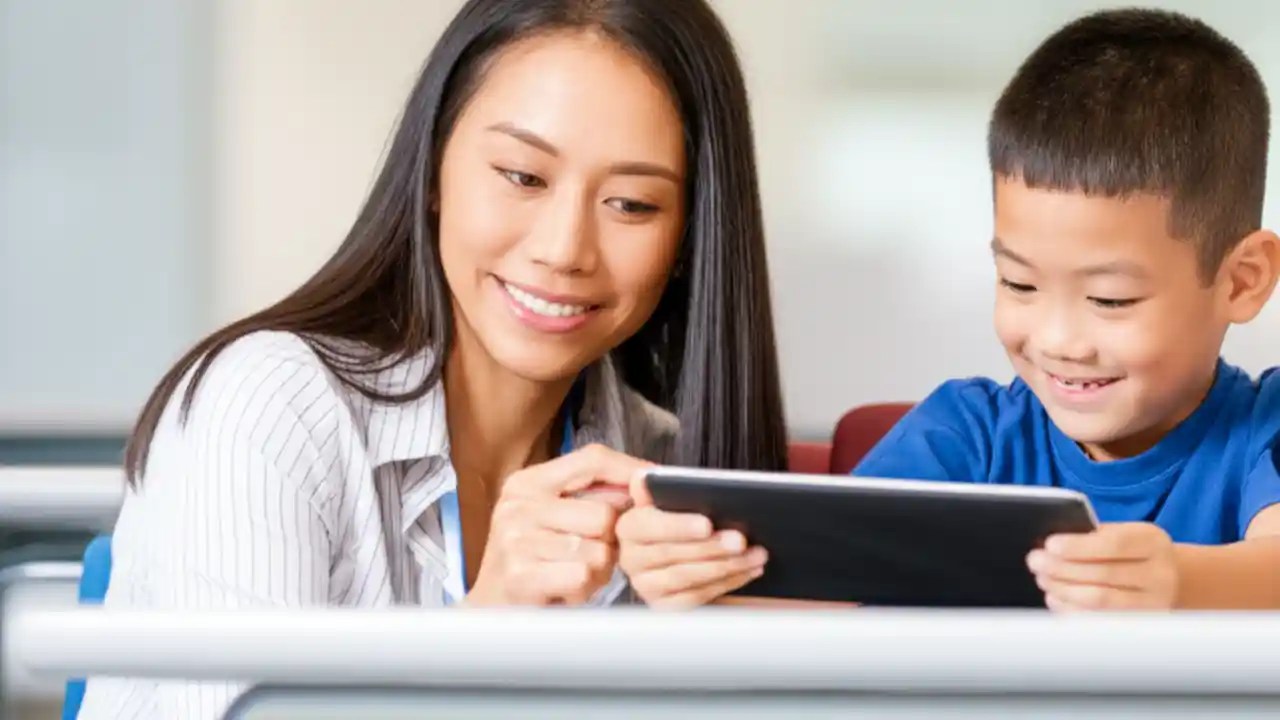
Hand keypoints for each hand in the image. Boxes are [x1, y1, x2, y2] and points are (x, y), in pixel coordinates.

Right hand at [466, 444, 649, 605]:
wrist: (489, 608)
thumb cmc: (532, 561)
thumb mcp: (552, 517)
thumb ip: (591, 495)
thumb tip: (643, 481)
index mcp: (528, 482)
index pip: (591, 460)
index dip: (630, 469)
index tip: (655, 480)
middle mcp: (519, 505)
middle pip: (604, 513)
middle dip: (608, 541)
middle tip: (588, 555)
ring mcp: (516, 540)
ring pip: (599, 550)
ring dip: (597, 571)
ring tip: (573, 574)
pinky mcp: (521, 575)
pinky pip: (583, 576)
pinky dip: (583, 590)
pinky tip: (564, 590)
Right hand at [617, 473, 767, 607]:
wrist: (683, 556)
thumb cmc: (679, 523)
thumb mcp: (668, 502)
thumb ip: (658, 488)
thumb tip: (644, 476)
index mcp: (629, 527)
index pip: (648, 526)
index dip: (678, 525)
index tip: (707, 524)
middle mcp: (631, 558)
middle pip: (670, 553)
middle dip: (710, 546)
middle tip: (741, 539)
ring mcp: (646, 586)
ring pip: (687, 576)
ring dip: (726, 564)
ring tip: (755, 553)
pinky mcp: (665, 607)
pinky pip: (698, 597)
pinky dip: (727, 583)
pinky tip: (748, 570)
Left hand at [1027, 522, 1178, 610]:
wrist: (1168, 579)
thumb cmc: (1132, 552)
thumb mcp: (1122, 532)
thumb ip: (1091, 535)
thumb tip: (1050, 546)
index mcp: (1152, 542)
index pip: (1115, 544)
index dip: (1079, 546)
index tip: (1050, 544)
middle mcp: (1159, 575)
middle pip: (1103, 574)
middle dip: (1061, 568)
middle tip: (1035, 561)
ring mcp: (1153, 604)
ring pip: (1100, 600)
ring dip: (1062, 588)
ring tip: (1043, 578)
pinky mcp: (1139, 625)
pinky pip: (1099, 621)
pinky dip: (1070, 609)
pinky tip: (1055, 598)